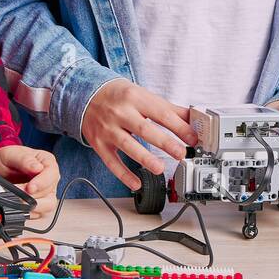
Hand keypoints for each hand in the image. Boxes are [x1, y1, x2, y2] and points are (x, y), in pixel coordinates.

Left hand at [0, 146, 58, 218]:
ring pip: (47, 206)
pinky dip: (27, 213)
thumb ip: (24, 160)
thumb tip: (37, 167)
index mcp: (47, 163)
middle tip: (17, 195)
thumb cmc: (8, 159)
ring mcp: (45, 194)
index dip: (42, 183)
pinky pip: (38, 214)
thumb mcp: (12, 154)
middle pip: (50, 193)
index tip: (30, 188)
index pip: (52, 174)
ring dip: (32, 207)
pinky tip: (18, 207)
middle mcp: (49, 180)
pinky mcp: (38, 206)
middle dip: (32, 197)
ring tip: (17, 202)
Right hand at [80, 79, 196, 190]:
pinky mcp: (99, 144)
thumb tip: (193, 118)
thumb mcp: (143, 95)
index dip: (179, 126)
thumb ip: (168, 108)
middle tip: (181, 153)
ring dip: (145, 159)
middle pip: (145, 129)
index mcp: (136, 98)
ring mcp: (108, 129)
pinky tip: (136, 183)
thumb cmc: (120, 96)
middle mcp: (121, 113)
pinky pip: (112, 162)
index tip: (192, 138)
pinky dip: (124, 175)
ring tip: (160, 168)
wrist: (86, 95)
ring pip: (128, 146)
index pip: (161, 113)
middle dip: (164, 142)